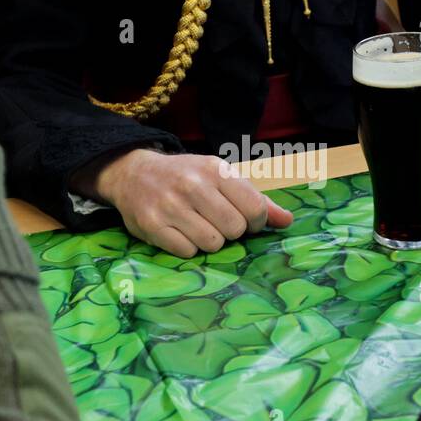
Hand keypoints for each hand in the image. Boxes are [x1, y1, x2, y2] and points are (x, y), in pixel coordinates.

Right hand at [93, 149, 293, 258]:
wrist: (133, 173)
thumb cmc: (185, 176)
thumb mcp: (220, 177)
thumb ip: (255, 198)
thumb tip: (287, 221)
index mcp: (214, 169)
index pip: (255, 207)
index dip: (256, 221)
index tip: (245, 219)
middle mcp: (192, 185)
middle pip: (235, 229)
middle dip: (231, 232)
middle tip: (217, 222)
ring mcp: (170, 205)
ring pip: (212, 243)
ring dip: (209, 241)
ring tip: (197, 226)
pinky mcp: (152, 225)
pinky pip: (187, 252)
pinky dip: (187, 247)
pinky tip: (179, 232)